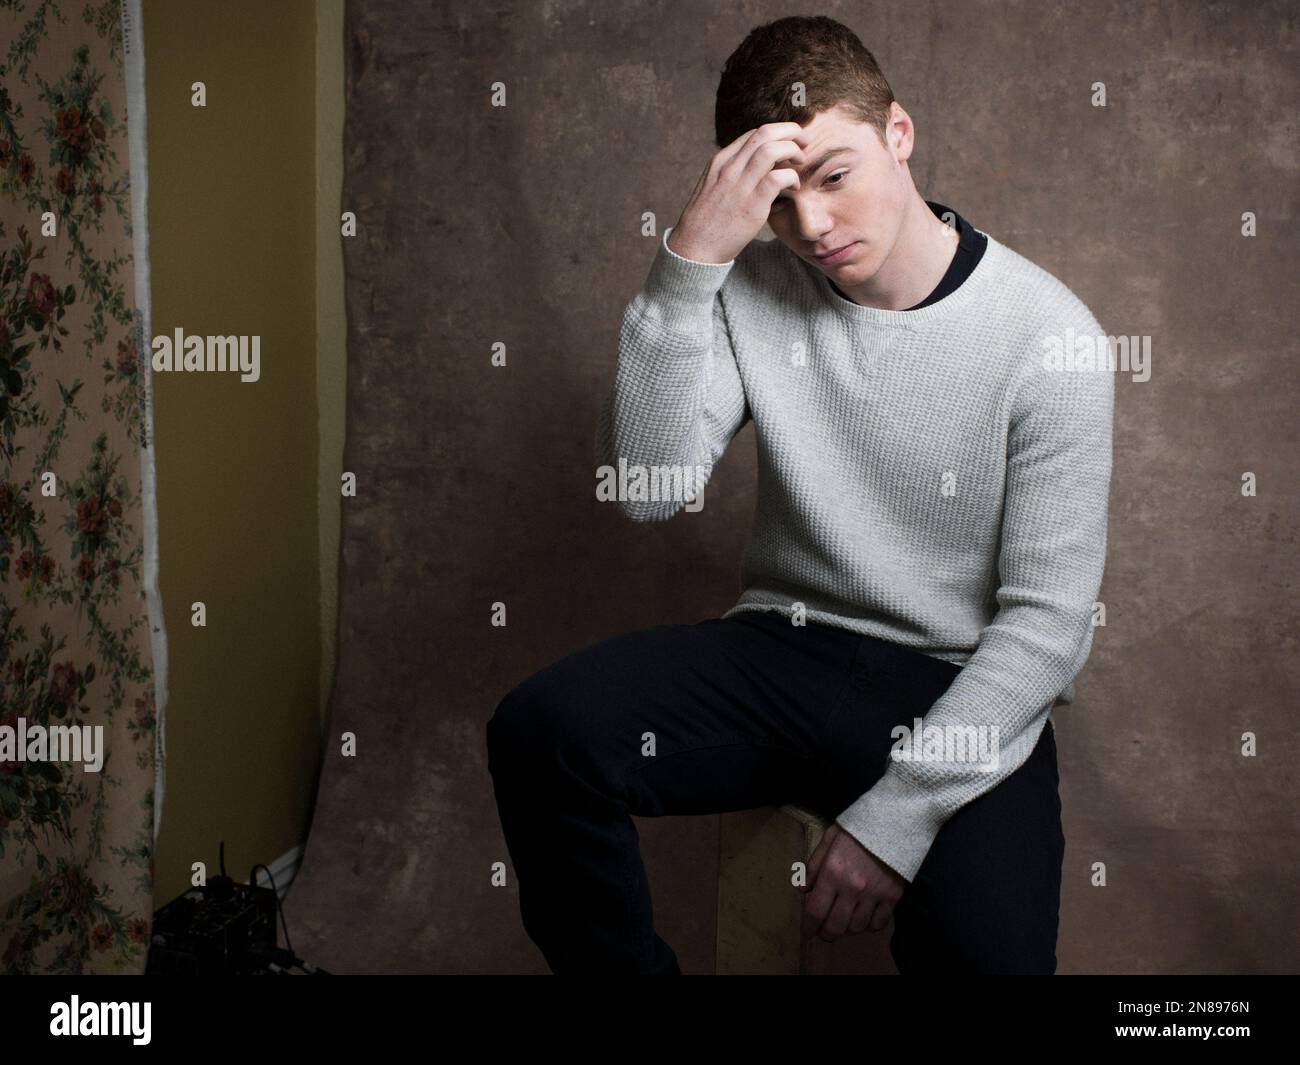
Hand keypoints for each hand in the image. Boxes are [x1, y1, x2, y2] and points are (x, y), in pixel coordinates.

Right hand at [667, 122, 807, 262]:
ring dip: (794, 151)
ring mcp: (740, 185)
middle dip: (791, 132)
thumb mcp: (713, 188)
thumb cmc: (707, 222)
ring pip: (773, 149)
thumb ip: (732, 174)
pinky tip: (794, 188)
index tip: (790, 142)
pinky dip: (792, 178)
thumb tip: (756, 168)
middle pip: (765, 133)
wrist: (695, 248)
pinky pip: (779, 178)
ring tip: (801, 162)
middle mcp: (729, 168)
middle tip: (804, 142)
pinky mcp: (752, 205)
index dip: (777, 133)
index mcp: (720, 161)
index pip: (754, 133)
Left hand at [800, 822, 905, 942]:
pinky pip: (878, 924)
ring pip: (856, 928)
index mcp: (832, 872)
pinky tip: (864, 918)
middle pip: (835, 926)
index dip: (808, 927)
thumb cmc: (859, 827)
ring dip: (847, 929)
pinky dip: (869, 926)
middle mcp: (852, 888)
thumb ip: (814, 865)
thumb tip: (801, 889)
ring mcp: (873, 895)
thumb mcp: (830, 838)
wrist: (896, 820)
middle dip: (826, 934)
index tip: (806, 932)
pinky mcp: (892, 897)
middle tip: (824, 932)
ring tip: (844, 922)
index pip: (815, 911)